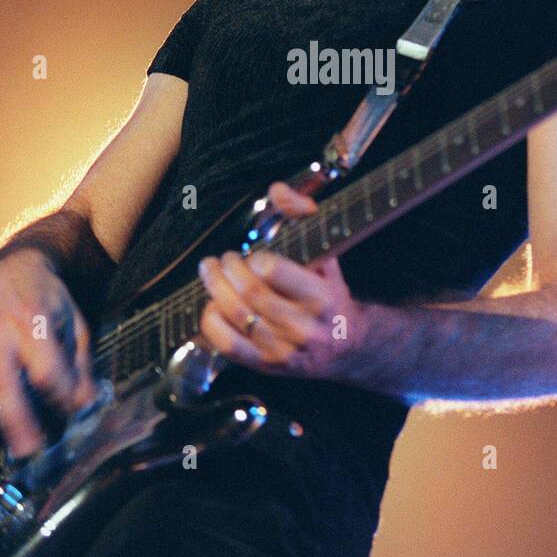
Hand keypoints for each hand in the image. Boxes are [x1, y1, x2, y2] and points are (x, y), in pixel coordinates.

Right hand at [0, 249, 97, 456]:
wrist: (17, 269)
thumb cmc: (49, 300)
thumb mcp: (75, 326)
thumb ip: (80, 366)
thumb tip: (86, 402)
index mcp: (36, 325)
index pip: (46, 370)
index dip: (59, 393)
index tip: (69, 408)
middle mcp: (2, 332)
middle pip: (6, 379)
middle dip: (16, 416)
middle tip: (26, 447)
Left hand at [197, 181, 367, 379]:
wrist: (345, 345)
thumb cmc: (329, 293)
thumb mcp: (326, 252)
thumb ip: (302, 216)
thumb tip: (277, 191)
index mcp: (322, 297)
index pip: (275, 273)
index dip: (256, 260)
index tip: (254, 255)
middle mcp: (304, 327)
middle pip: (250, 293)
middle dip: (228, 269)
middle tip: (223, 258)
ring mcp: (283, 350)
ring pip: (235, 316)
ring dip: (215, 288)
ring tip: (211, 271)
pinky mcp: (266, 365)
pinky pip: (227, 344)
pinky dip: (211, 320)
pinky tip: (212, 304)